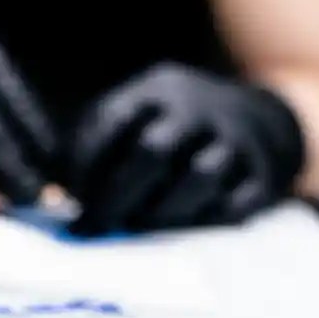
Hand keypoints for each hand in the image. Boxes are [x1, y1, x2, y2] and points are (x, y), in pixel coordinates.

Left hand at [63, 62, 304, 233]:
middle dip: (117, 194)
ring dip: (160, 213)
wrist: (260, 120)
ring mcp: (235, 139)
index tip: (72, 196)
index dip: (86, 163)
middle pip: (153, 150)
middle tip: (97, 224)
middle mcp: (198, 108)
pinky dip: (202, 222)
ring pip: (198, 176)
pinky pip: (233, 205)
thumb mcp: (139, 115)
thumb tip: (56, 204)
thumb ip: (96, 148)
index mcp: (158, 89)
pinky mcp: (261, 174)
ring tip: (138, 227)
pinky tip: (181, 228)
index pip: (111, 120)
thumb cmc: (174, 129)